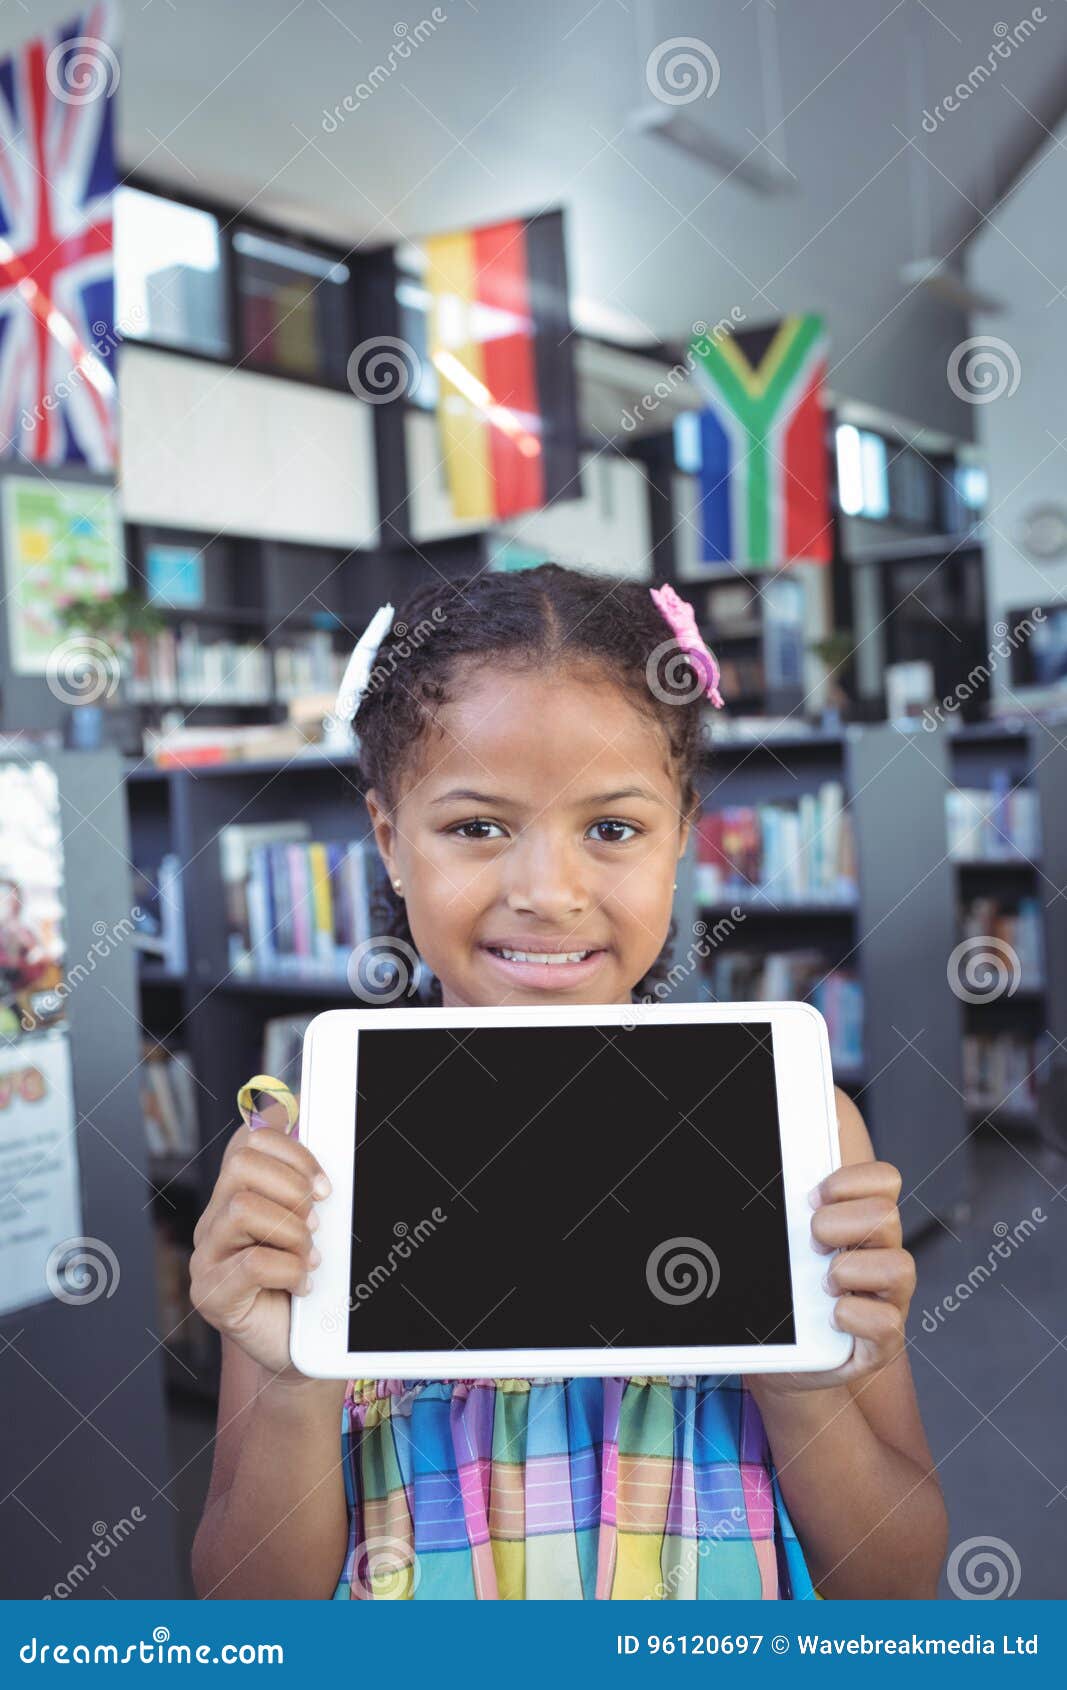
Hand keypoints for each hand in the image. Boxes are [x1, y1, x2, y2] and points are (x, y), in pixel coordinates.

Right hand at [189, 1114, 329, 1382]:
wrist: (301, 1347)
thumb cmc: (307, 1279)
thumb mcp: (310, 1226)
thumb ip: (307, 1190)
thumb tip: (326, 1155)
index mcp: (236, 1194)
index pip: (250, 1141)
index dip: (294, 1153)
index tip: (324, 1186)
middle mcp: (214, 1220)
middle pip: (242, 1166)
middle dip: (292, 1189)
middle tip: (316, 1223)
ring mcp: (206, 1257)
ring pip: (242, 1208)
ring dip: (291, 1232)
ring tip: (308, 1257)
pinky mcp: (211, 1294)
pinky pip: (251, 1263)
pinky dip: (289, 1271)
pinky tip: (302, 1284)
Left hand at [747, 1159, 914, 1397]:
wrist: (792, 1355)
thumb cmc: (794, 1295)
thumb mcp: (792, 1249)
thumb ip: (793, 1217)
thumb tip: (778, 1194)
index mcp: (867, 1225)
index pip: (885, 1180)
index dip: (848, 1182)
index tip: (812, 1200)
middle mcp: (885, 1255)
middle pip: (886, 1215)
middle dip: (836, 1225)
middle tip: (812, 1245)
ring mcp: (890, 1298)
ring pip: (899, 1266)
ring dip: (848, 1271)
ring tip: (824, 1284)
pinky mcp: (885, 1340)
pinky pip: (887, 1322)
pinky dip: (852, 1315)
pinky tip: (831, 1317)